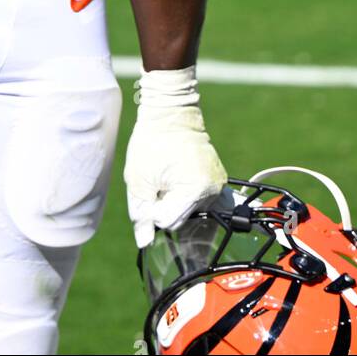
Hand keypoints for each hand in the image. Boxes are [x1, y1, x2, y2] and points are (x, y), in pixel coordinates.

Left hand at [124, 66, 226, 249]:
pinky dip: (184, 195)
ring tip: (168, 175)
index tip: (150, 185)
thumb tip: (145, 243)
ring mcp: (218, 185)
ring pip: (189, 212)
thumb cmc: (151, 141)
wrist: (170, 112)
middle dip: (164, 205)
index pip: (167, 221)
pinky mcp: (218, 180)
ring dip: (174, 201)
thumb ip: (141, 214)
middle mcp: (213, 190)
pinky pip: (198, 200)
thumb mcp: (138, 179)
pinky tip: (176, 179)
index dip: (152, 207)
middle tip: (157, 180)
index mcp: (195, 189)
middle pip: (180, 220)